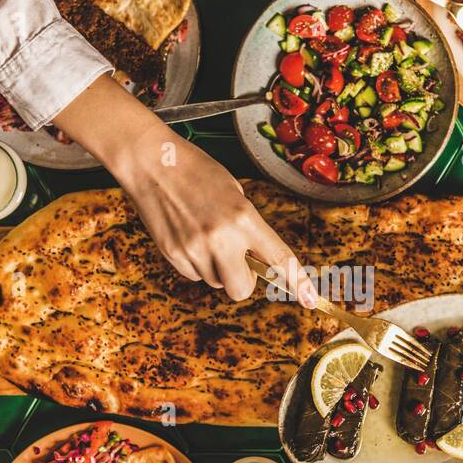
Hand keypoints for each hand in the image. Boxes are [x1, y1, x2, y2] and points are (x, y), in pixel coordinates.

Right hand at [53, 76, 316, 303]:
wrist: (152, 163)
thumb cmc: (197, 171)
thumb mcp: (234, 193)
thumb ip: (247, 227)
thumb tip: (253, 258)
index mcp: (243, 217)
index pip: (278, 258)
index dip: (297, 282)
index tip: (310, 300)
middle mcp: (221, 238)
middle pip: (242, 289)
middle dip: (242, 280)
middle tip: (235, 258)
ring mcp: (194, 249)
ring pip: (215, 282)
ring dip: (215, 268)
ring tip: (201, 233)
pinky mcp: (172, 255)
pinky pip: (193, 275)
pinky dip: (194, 263)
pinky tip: (186, 235)